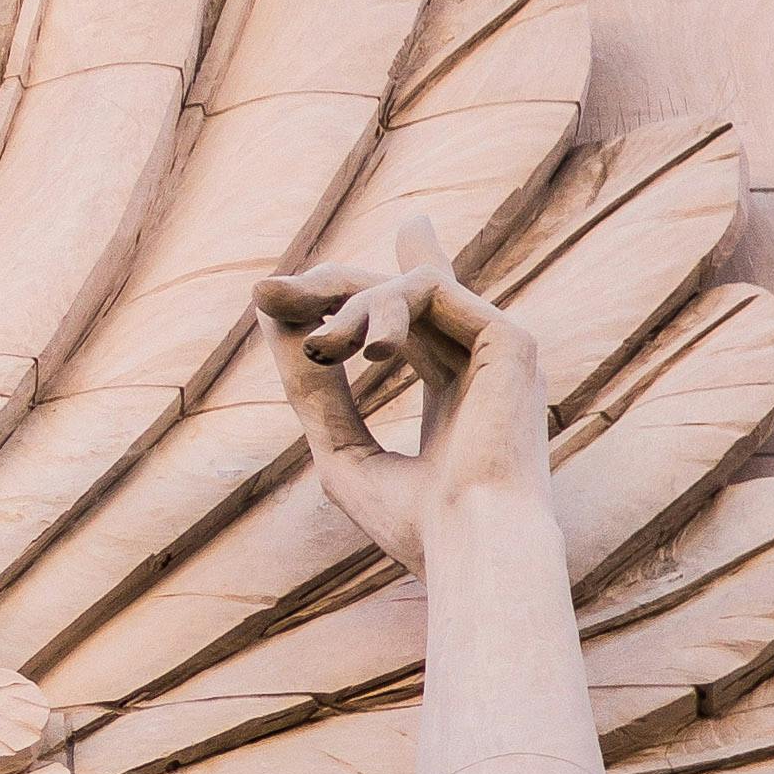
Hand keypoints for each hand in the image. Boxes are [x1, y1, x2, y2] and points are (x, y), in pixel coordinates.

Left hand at [255, 210, 548, 577]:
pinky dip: (382, 309)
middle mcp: (485, 366)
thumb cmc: (414, 524)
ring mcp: (502, 351)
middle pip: (398, 296)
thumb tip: (271, 318)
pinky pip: (429, 290)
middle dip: (325, 289)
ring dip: (343, 307)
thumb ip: (314, 388)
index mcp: (460, 398)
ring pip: (406, 288)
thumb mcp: (341, 451)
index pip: (431, 320)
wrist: (470, 549)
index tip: (413, 224)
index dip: (409, 275)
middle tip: (263, 293)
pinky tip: (362, 349)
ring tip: (319, 350)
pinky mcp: (510, 339)